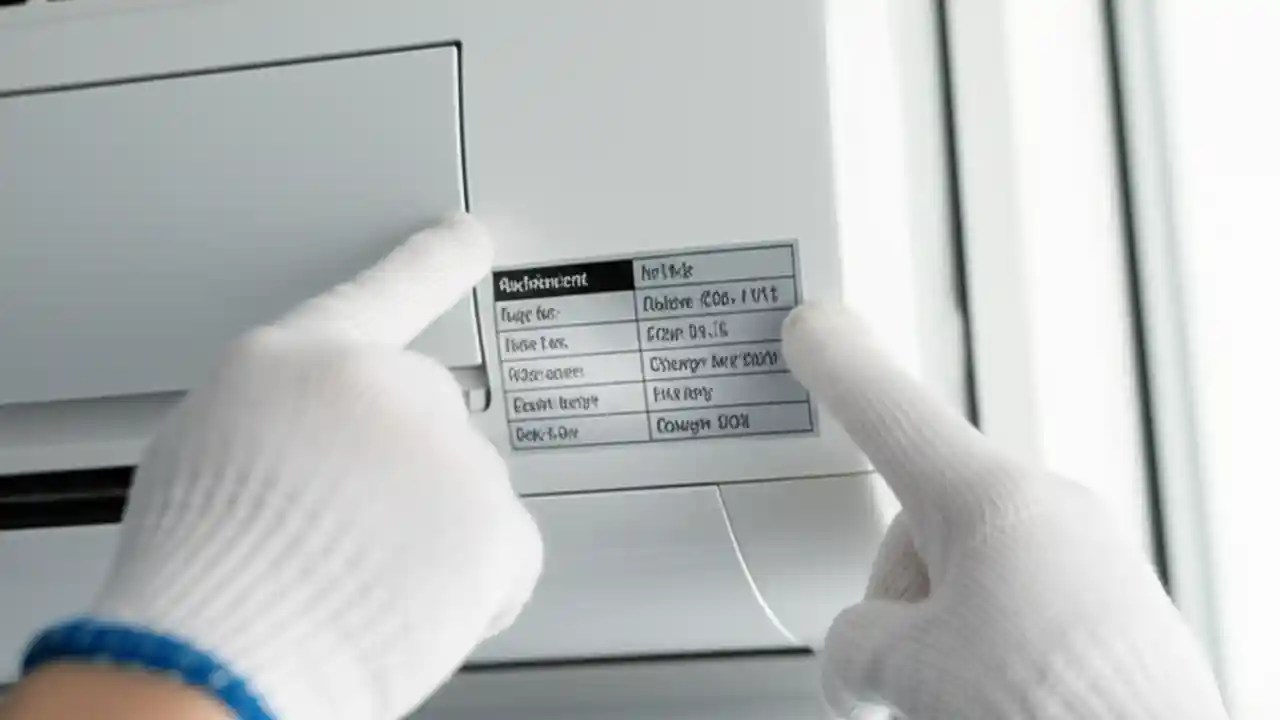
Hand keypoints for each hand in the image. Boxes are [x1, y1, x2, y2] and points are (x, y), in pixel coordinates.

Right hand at [85, 215, 542, 719]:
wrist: (220, 655)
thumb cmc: (198, 570)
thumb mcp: (206, 444)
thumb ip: (285, 412)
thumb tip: (321, 434)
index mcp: (303, 360)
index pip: (388, 290)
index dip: (435, 261)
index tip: (471, 237)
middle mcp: (385, 385)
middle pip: (425, 423)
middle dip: (400, 477)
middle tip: (345, 533)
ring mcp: (447, 451)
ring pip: (464, 493)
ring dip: (431, 537)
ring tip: (362, 577)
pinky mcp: (494, 521)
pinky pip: (509, 553)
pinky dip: (478, 588)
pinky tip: (414, 602)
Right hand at [782, 304, 1226, 719]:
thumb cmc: (1053, 714)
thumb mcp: (907, 669)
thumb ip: (857, 640)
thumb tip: (860, 652)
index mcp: (994, 501)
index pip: (891, 412)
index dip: (839, 369)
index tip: (816, 330)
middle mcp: (1052, 514)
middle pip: (925, 519)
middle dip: (894, 591)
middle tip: (894, 665)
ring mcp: (1092, 562)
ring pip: (970, 569)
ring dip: (939, 628)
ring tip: (955, 699)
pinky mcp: (1117, 611)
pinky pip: (1021, 603)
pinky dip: (988, 645)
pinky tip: (993, 702)